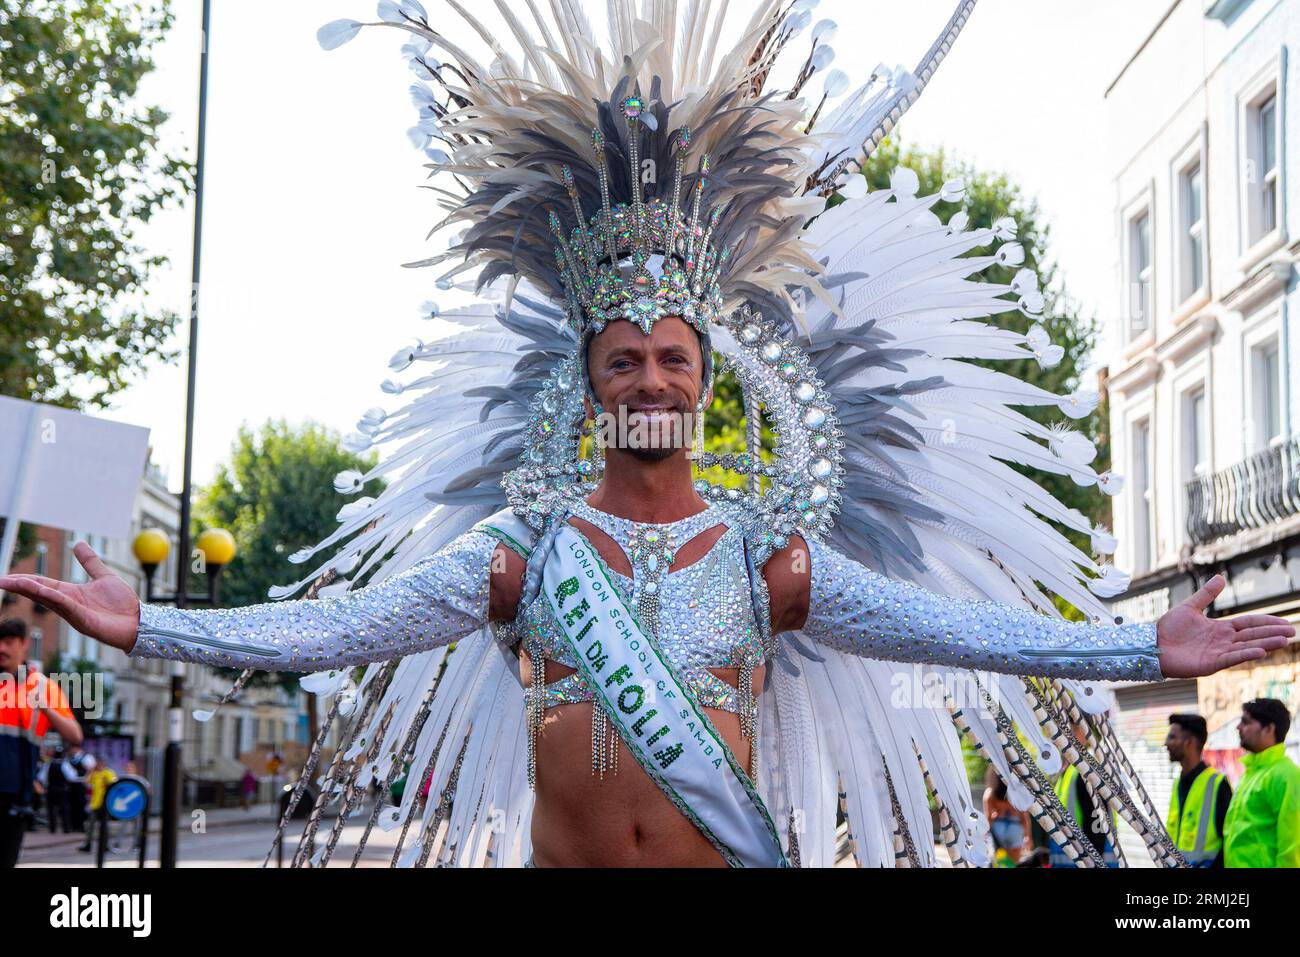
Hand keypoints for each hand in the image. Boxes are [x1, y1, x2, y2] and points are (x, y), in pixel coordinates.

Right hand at [0, 542, 139, 653]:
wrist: (139, 622)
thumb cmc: (122, 604)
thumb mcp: (103, 577)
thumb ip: (90, 562)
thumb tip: (78, 543)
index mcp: (71, 593)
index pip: (43, 584)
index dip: (25, 580)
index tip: (7, 576)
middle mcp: (68, 604)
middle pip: (39, 592)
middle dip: (19, 586)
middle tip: (0, 580)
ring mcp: (74, 613)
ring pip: (49, 599)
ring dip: (31, 591)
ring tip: (13, 582)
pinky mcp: (84, 621)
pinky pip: (67, 607)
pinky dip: (55, 599)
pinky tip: (43, 592)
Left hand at [1155, 574, 1293, 677]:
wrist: (1151, 643)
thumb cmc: (1169, 628)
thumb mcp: (1190, 607)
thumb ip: (1206, 594)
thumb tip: (1221, 577)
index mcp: (1220, 628)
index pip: (1249, 624)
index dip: (1266, 622)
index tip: (1284, 622)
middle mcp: (1223, 641)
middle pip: (1252, 635)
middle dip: (1272, 633)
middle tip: (1292, 632)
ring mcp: (1218, 653)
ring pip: (1247, 647)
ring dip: (1265, 644)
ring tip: (1284, 641)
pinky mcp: (1210, 663)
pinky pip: (1232, 658)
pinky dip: (1246, 654)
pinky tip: (1260, 651)